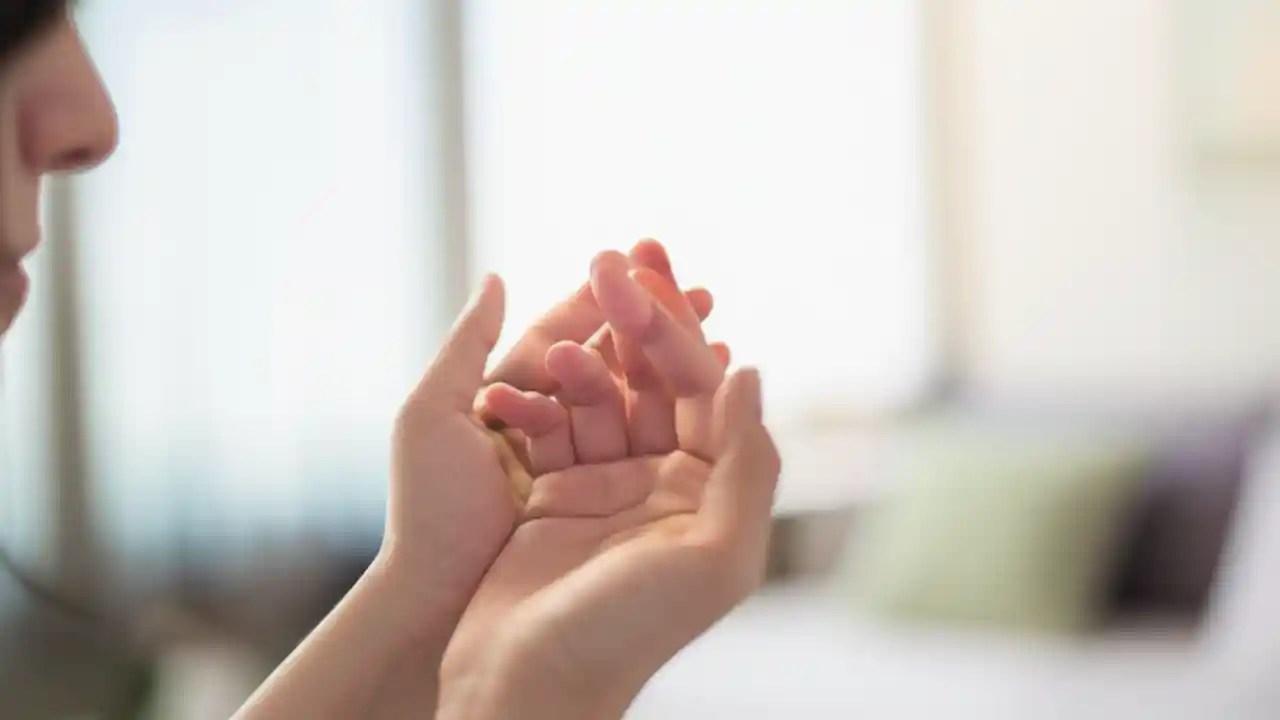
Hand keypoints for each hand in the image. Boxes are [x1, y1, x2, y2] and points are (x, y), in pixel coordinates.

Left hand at [236, 240, 713, 718]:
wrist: (436, 606)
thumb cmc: (429, 512)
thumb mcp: (431, 417)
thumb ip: (467, 344)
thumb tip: (497, 277)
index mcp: (506, 395)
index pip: (567, 332)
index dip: (610, 301)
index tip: (653, 266)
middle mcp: (546, 425)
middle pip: (611, 361)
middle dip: (656, 325)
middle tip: (706, 294)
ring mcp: (575, 465)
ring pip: (633, 403)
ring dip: (674, 368)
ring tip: (719, 340)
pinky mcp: (596, 503)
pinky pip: (642, 452)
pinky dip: (677, 424)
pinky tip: (713, 406)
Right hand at [438, 253, 780, 719]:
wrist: (527, 689)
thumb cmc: (626, 635)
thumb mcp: (715, 557)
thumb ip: (747, 462)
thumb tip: (749, 371)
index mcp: (715, 495)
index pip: (705, 388)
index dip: (676, 328)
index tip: (640, 275)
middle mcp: (671, 486)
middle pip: (657, 381)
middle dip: (634, 319)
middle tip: (605, 259)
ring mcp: (612, 490)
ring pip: (602, 398)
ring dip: (581, 362)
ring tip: (558, 345)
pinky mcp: (558, 498)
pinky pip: (553, 428)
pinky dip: (538, 401)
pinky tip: (520, 382)